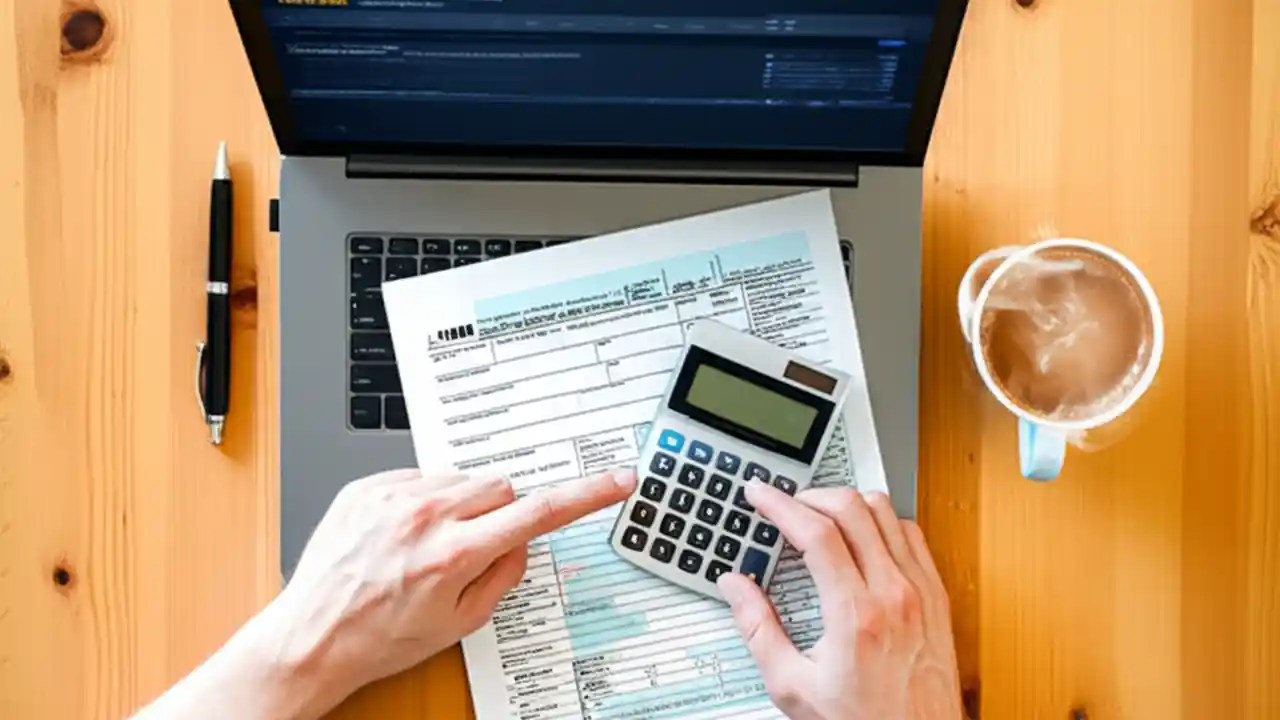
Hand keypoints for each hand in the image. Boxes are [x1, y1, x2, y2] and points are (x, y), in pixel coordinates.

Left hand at [248, 468, 636, 715]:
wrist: (312, 635)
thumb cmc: (380, 637)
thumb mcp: (459, 623)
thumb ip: (504, 575)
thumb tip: (522, 541)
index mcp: (455, 554)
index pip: (538, 513)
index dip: (586, 495)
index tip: (616, 479)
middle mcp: (426, 516)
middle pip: (500, 487)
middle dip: (500, 513)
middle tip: (475, 547)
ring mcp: (393, 496)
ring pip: (461, 479)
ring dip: (460, 505)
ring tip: (428, 545)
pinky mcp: (367, 486)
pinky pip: (420, 477)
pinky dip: (423, 501)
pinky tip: (402, 535)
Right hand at [717, 486, 961, 719]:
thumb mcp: (793, 686)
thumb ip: (757, 630)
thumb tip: (735, 588)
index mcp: (854, 614)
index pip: (816, 534)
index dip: (781, 505)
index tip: (762, 495)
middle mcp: (893, 594)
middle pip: (852, 509)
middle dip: (811, 496)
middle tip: (788, 505)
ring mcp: (920, 591)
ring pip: (886, 512)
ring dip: (848, 504)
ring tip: (822, 515)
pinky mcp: (937, 595)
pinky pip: (912, 534)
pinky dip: (883, 522)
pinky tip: (865, 536)